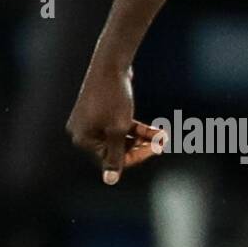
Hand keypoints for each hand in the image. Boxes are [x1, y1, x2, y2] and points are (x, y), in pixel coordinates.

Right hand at [66, 62, 165, 184]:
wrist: (111, 65)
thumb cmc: (114, 98)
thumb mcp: (118, 129)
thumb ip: (116, 156)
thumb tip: (109, 181)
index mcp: (83, 139)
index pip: (113, 160)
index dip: (137, 156)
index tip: (157, 149)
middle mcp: (83, 132)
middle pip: (118, 150)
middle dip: (142, 147)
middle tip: (164, 142)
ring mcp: (92, 122)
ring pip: (122, 139)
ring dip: (144, 139)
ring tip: (163, 135)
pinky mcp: (102, 113)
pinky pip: (120, 127)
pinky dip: (138, 129)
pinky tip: (157, 130)